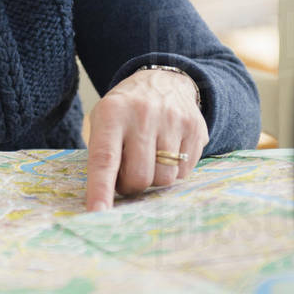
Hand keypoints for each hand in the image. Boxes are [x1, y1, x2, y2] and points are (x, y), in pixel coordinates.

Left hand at [84, 67, 207, 210]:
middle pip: (139, 176)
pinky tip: (168, 153)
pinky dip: (173, 172)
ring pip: (164, 179)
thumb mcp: (104, 121)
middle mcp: (143, 114)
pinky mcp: (196, 128)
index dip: (101, 190)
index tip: (97, 214)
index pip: (105, 159)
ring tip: (149, 161)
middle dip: (131, 186)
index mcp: (113, 113)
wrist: (163, 80)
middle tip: (127, 175)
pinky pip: (184, 173)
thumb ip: (103, 155)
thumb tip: (107, 200)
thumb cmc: (125, 111)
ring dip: (154, 179)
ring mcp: (173, 120)